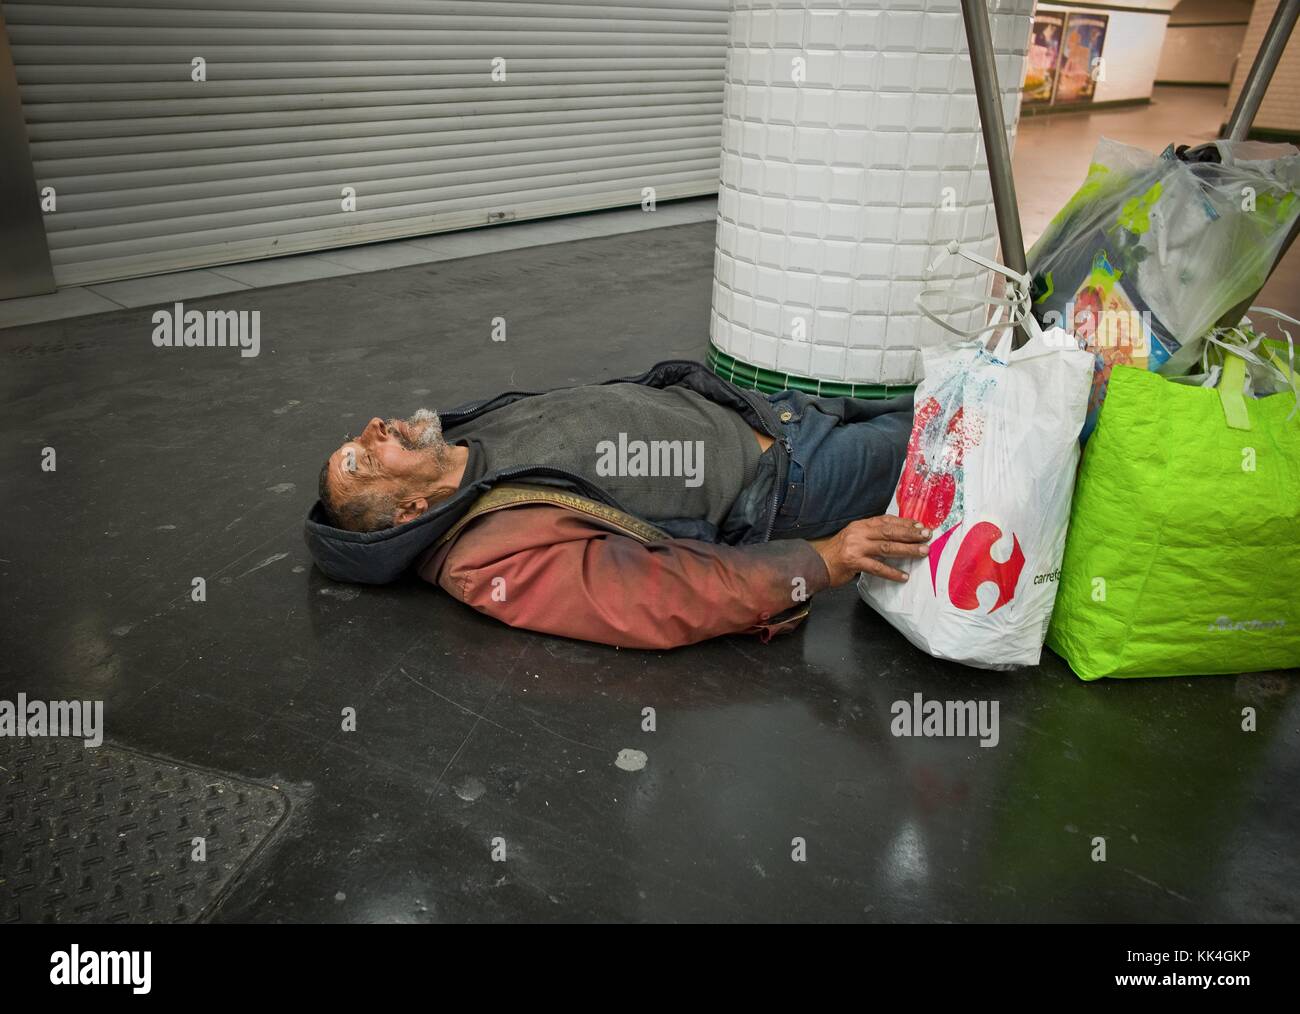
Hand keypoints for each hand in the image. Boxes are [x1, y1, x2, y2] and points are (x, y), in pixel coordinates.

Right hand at [808, 516, 931, 586]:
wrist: (816, 564)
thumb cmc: (838, 553)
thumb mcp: (855, 537)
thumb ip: (872, 535)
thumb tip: (897, 536)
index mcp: (861, 525)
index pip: (887, 520)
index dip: (905, 522)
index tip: (921, 525)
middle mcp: (859, 533)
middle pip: (890, 531)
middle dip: (910, 533)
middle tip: (927, 536)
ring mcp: (856, 547)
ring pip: (886, 547)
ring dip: (907, 550)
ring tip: (922, 552)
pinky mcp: (853, 562)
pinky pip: (877, 568)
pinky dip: (892, 572)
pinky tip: (903, 576)